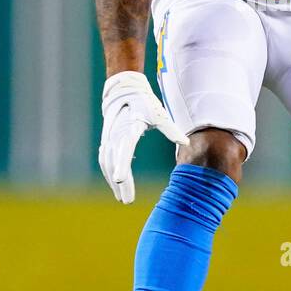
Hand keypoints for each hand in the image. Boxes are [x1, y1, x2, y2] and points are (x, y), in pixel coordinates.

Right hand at [99, 71, 187, 203]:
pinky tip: (116, 184)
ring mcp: (108, 138)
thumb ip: (170, 129)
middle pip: (113, 162)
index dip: (121, 166)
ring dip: (113, 181)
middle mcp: (115, 135)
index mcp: (128, 129)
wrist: (123, 90)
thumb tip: (185, 142)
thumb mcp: (158, 114)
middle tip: (127, 200)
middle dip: (120, 183)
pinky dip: (109, 172)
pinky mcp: (106, 140)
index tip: (119, 180)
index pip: (123, 150)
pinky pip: (105, 160)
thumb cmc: (143, 102)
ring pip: (107, 163)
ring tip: (122, 197)